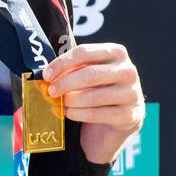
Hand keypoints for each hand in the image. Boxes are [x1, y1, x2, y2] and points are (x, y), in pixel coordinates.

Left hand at [41, 41, 144, 165]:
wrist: (115, 123)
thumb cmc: (97, 93)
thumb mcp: (85, 77)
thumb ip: (69, 72)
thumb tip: (43, 77)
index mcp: (116, 53)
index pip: (84, 52)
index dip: (62, 63)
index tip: (46, 75)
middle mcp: (128, 70)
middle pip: (89, 74)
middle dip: (65, 83)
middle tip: (50, 91)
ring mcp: (132, 94)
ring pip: (92, 96)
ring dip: (69, 101)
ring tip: (58, 104)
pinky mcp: (130, 116)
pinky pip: (96, 114)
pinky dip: (77, 114)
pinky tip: (68, 113)